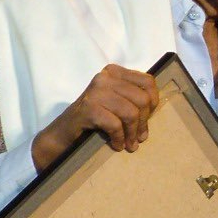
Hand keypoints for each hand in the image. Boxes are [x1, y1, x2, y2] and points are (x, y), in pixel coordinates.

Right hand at [30, 64, 161, 171]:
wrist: (63, 131)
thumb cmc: (93, 117)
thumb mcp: (115, 101)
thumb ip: (132, 98)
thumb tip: (154, 109)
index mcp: (114, 72)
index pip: (148, 81)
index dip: (153, 102)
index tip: (147, 118)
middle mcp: (105, 78)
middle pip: (142, 99)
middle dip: (143, 122)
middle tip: (139, 138)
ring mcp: (95, 92)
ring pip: (130, 113)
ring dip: (132, 134)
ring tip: (129, 145)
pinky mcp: (88, 108)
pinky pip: (115, 125)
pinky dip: (118, 138)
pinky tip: (116, 145)